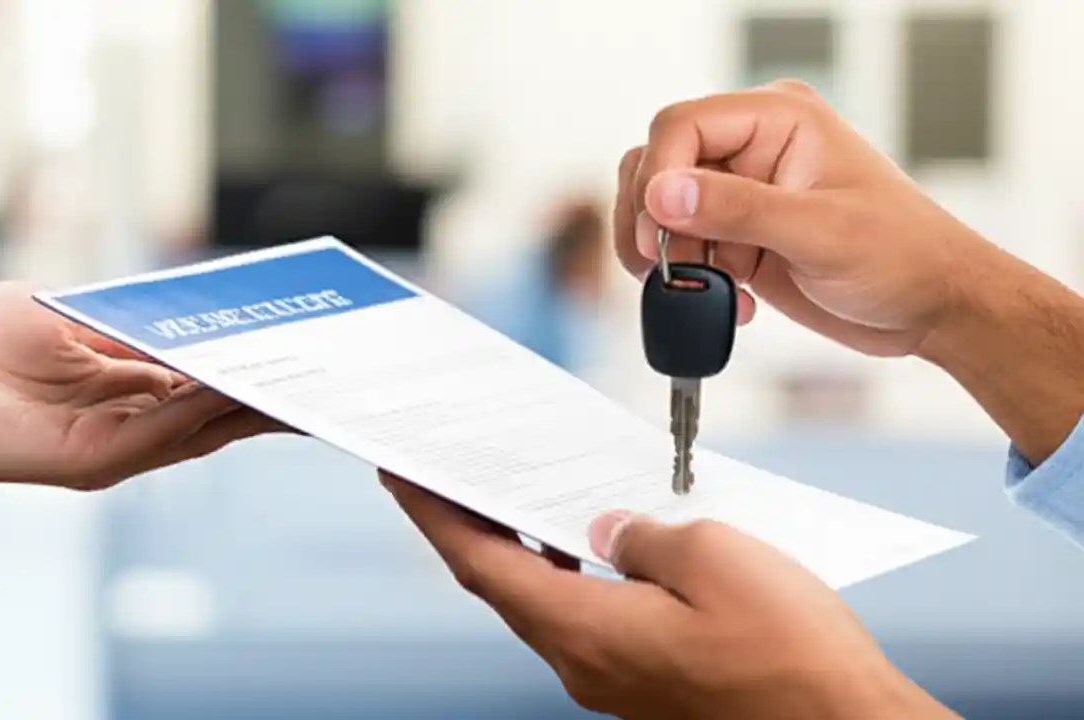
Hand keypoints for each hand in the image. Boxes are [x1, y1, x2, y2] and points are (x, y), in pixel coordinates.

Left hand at [0, 282, 283, 488]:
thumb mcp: (77, 318)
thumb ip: (143, 329)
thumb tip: (212, 329)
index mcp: (130, 383)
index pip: (210, 377)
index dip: (257, 364)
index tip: (307, 343)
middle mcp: (133, 419)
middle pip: (221, 410)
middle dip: (276, 391)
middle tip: (333, 370)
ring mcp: (118, 444)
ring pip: (204, 427)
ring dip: (255, 405)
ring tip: (306, 378)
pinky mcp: (93, 461)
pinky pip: (162, 433)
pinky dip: (202, 411)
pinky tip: (237, 385)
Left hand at [384, 474, 953, 719]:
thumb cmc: (793, 657)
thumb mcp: (714, 558)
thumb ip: (642, 536)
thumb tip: (606, 532)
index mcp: (585, 633)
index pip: (481, 563)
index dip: (434, 514)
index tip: (399, 475)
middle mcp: (586, 665)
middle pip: (505, 584)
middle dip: (472, 525)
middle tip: (448, 474)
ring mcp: (616, 682)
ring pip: (548, 603)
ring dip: (525, 549)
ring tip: (515, 494)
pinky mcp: (649, 686)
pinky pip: (590, 620)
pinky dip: (575, 576)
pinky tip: (595, 544)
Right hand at [618, 80, 1083, 461]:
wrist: (930, 308)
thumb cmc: (903, 257)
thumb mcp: (820, 233)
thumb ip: (737, 210)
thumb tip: (663, 194)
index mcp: (779, 119)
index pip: (682, 126)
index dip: (659, 176)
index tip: (660, 229)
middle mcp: (752, 147)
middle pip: (657, 164)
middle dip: (653, 221)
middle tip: (673, 268)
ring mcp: (741, 192)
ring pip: (658, 208)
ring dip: (666, 256)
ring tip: (704, 291)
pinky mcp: (737, 234)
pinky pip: (681, 248)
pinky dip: (688, 282)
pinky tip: (731, 304)